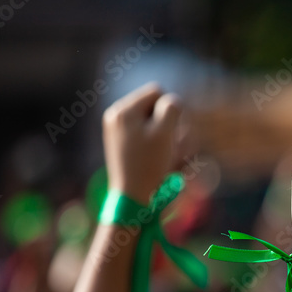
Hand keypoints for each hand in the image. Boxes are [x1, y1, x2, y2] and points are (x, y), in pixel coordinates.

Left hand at [102, 83, 182, 203]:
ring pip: (154, 123)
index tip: (172, 132)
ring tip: (170, 157)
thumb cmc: (149, 165)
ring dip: (169, 138)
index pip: (157, 92)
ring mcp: (118, 132)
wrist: (132, 199)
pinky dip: (159, 147)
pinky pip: (148, 137)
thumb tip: (172, 101)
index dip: (171, 110)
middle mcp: (117, 117)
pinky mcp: (123, 146)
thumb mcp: (164, 132)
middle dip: (171, 125)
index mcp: (123, 110)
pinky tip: (162, 162)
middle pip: (155, 107)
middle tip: (175, 147)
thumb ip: (171, 108)